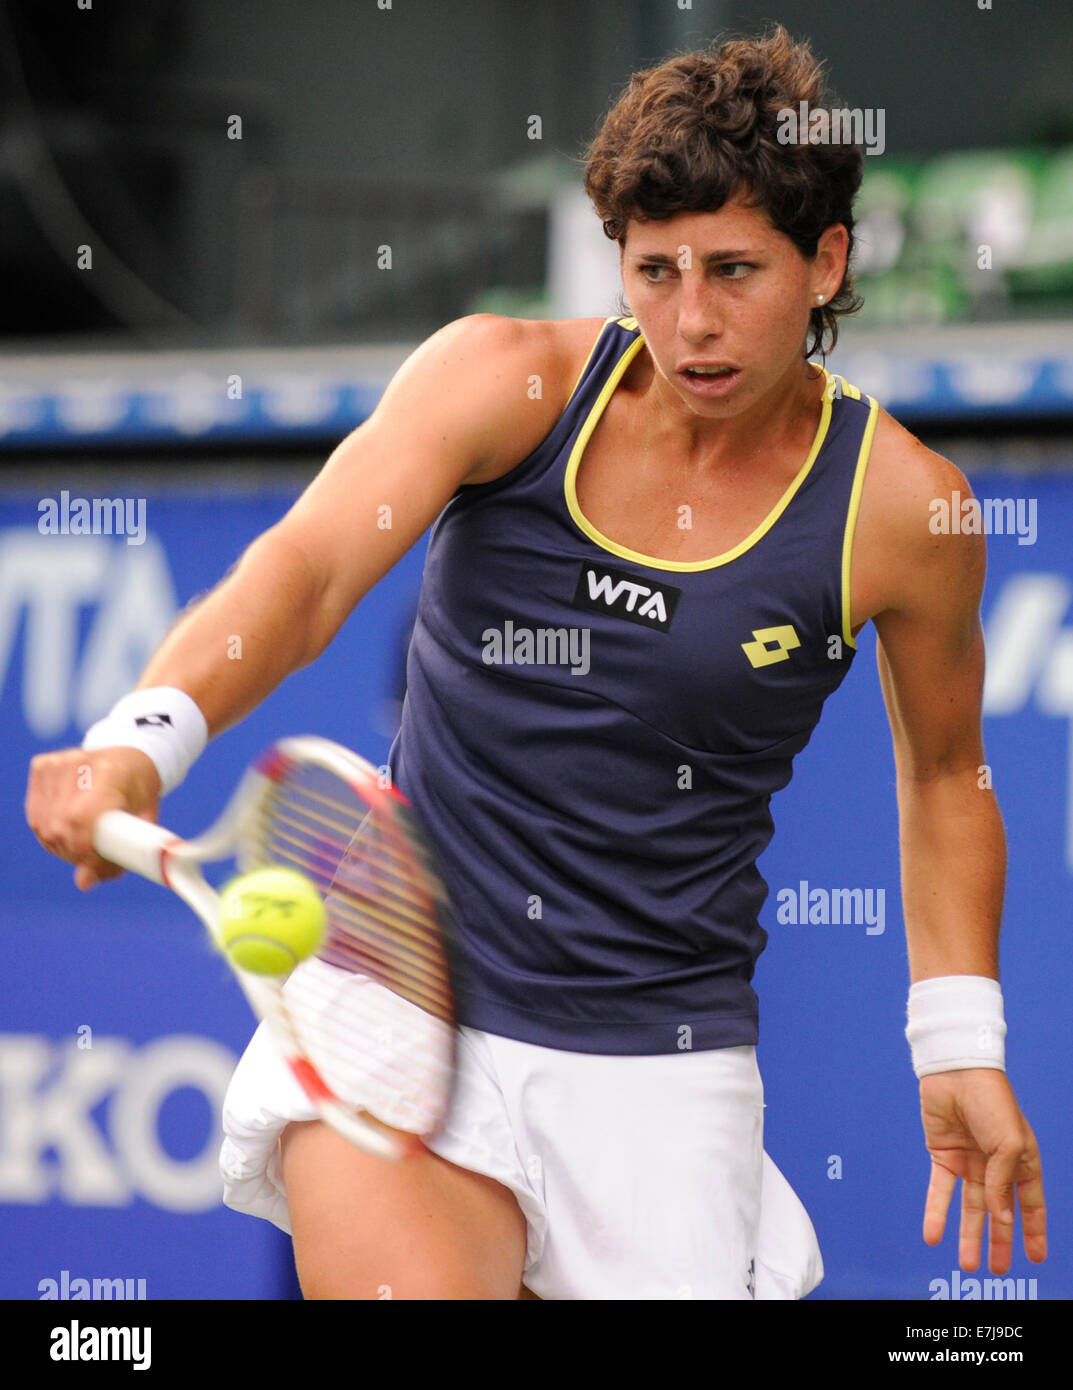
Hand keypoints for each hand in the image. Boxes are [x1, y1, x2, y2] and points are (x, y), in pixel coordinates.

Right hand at [26, 746, 161, 889]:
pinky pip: (37, 816)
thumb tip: (84, 883)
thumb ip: (122, 852)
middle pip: (60, 826)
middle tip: (95, 864)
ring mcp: (55, 764)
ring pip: (45, 826)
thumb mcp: (145, 818)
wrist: (130, 756)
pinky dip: (51, 834)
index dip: (84, 852)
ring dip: (62, 848)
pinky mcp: (41, 768)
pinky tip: (70, 834)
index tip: (95, 870)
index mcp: (110, 771)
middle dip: (76, 855)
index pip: (81, 818)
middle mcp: (77, 763)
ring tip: (85, 848)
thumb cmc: (141, 790)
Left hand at [919, 1068, 1045, 1274]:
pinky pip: (940, 1190)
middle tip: (997, 1269)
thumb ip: (1003, 1184)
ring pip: (970, 1207)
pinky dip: (936, 1212)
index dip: (1033, 1230)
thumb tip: (1001, 1220)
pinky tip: (933, 1235)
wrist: (956, 1072)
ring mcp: (970, 1162)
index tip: (1035, 1258)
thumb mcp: (1009, 1145)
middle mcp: (996, 1165)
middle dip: (999, 1241)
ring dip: (968, 1235)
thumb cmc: (992, 1102)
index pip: (1031, 1203)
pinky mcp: (943, 1155)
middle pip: (999, 1212)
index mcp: (1022, 1161)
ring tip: (967, 1265)